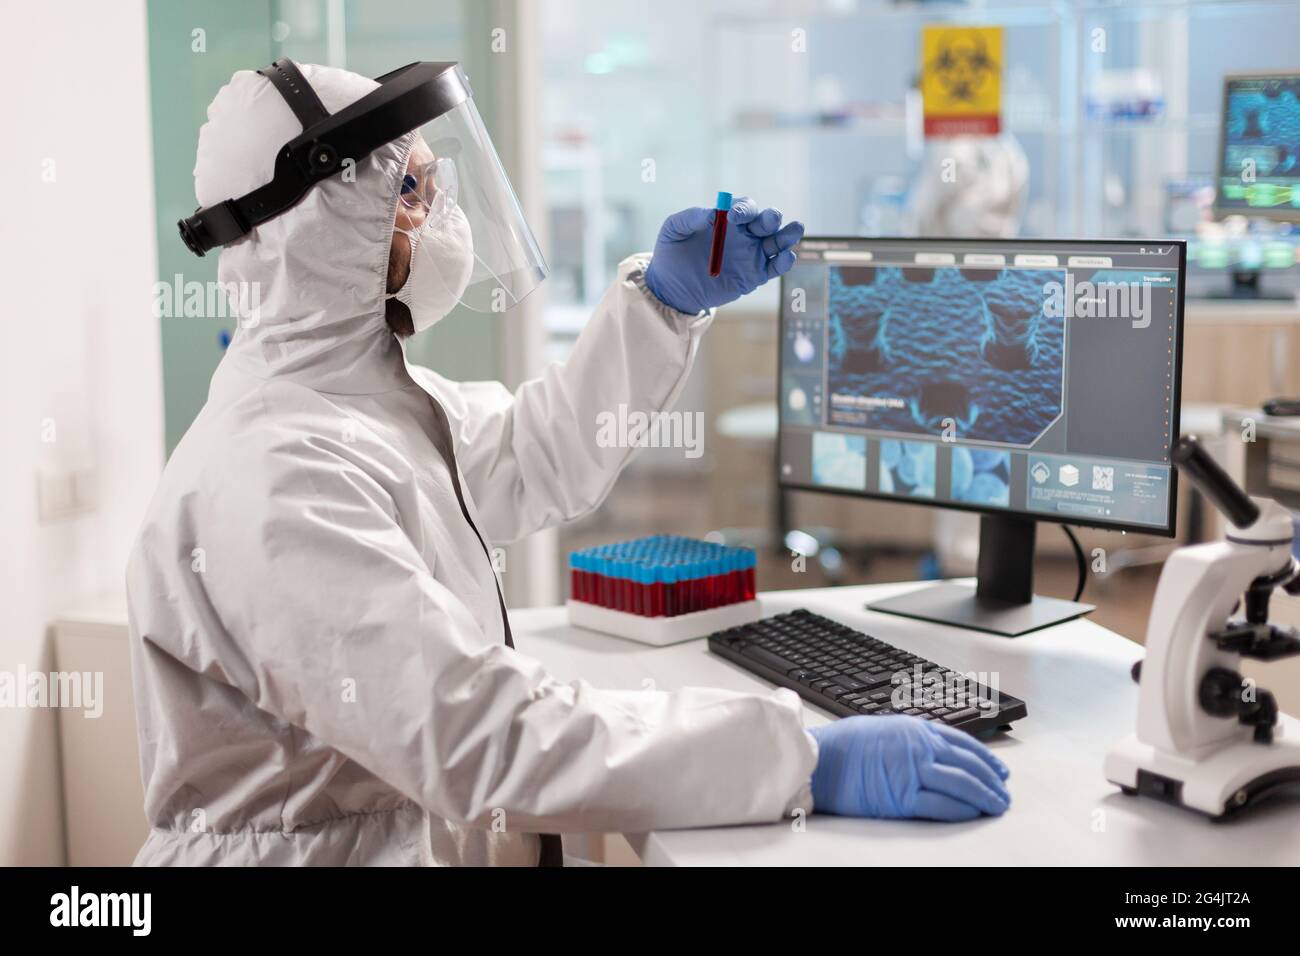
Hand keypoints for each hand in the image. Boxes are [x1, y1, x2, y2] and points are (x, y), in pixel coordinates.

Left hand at [643, 197, 803, 313]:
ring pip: (778, 241)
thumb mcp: (673, 230)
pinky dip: (784, 262)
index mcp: (729, 219)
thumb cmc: (671, 253)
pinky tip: (786, 257)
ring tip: (794, 231)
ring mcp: (752, 255)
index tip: (733, 218)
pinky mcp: (755, 276)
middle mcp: (745, 234)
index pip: (746, 207)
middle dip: (771, 218)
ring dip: (788, 234)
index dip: (744, 210)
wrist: (671, 287)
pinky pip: (774, 268)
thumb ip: (690, 217)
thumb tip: (713, 214)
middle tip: (767, 222)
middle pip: (767, 221)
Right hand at [808, 716, 1009, 820]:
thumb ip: (911, 740)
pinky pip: (941, 805)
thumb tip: (932, 753)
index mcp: (915, 730)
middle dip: (992, 780)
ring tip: (997, 806)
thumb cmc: (843, 746)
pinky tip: (974, 813)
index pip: (962, 743)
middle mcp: (919, 747)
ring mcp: (912, 771)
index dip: (986, 759)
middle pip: (968, 764)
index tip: (999, 771)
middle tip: (1004, 793)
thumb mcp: (883, 729)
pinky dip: (962, 810)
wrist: (818, 759)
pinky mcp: (902, 797)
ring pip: (962, 784)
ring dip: (985, 797)